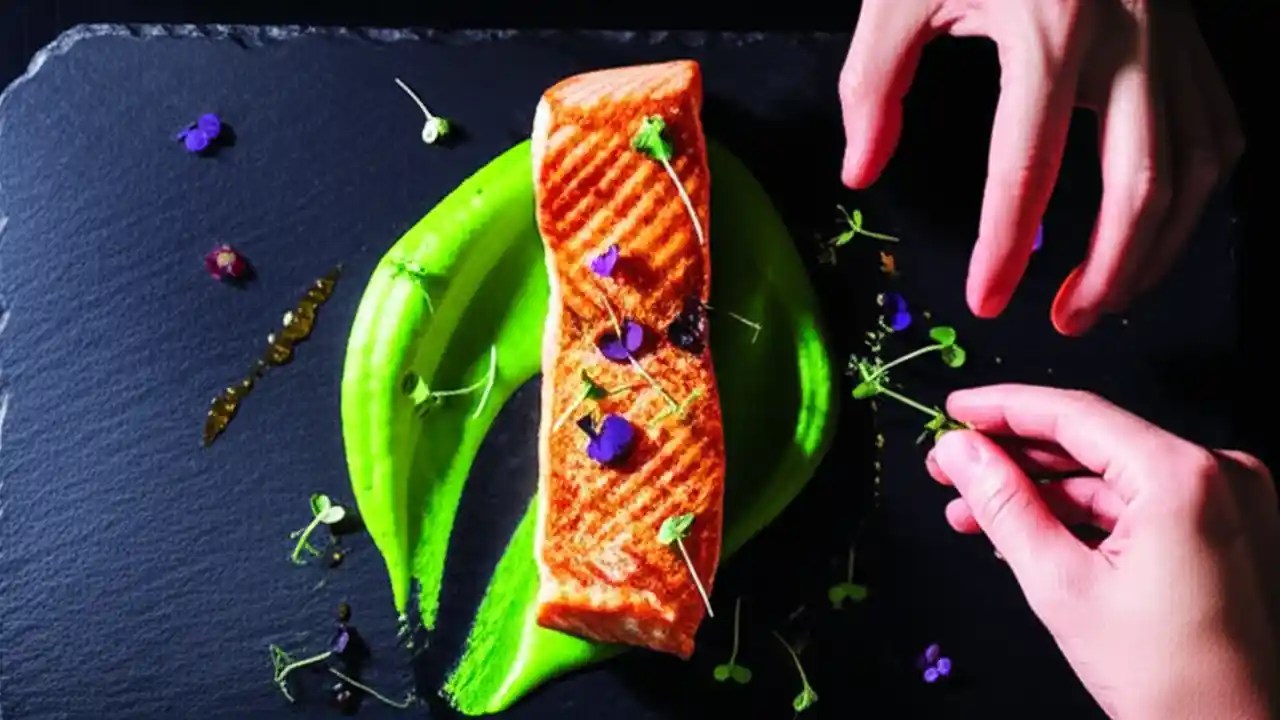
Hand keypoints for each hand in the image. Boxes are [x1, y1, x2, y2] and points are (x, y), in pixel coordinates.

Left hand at [838, 0, 1243, 335]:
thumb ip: (873, 84)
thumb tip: (861, 171)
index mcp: (1049, 29)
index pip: (1028, 168)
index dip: (1006, 247)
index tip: (986, 299)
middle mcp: (1127, 38)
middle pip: (1140, 184)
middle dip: (1106, 272)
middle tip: (1065, 324)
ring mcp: (1172, 36)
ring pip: (1194, 167)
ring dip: (1158, 248)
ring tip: (1108, 297)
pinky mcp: (1190, 34)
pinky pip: (1217, 127)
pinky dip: (1195, 189)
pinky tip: (1159, 225)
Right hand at [925, 385, 1278, 719]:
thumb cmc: (1168, 679)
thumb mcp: (1060, 585)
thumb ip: (1003, 505)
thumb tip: (960, 452)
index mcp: (1182, 475)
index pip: (1074, 414)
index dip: (1002, 408)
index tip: (954, 411)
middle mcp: (1217, 473)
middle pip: (1092, 440)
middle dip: (1013, 456)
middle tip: (951, 468)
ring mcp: (1228, 499)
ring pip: (1111, 474)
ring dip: (1041, 490)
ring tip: (974, 512)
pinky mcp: (1225, 527)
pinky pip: (1139, 501)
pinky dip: (1083, 513)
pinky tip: (1028, 530)